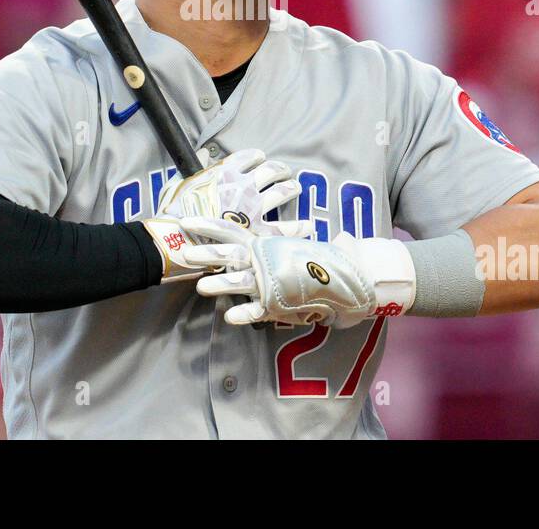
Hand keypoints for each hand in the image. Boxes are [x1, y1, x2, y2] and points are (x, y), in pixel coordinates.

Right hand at [143, 148, 309, 283]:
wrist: (175, 240)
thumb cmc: (173, 214)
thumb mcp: (179, 183)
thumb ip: (196, 169)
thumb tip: (203, 154)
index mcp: (224, 172)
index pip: (248, 156)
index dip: (257, 157)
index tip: (260, 159)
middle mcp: (242, 185)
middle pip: (271, 170)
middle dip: (280, 170)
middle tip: (284, 173)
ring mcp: (252, 207)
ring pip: (283, 191)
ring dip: (291, 188)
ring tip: (295, 188)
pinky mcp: (257, 231)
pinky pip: (285, 227)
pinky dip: (299, 226)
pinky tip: (309, 225)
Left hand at [179, 219, 416, 327]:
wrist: (354, 274)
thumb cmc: (323, 260)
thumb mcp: (295, 246)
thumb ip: (279, 239)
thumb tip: (269, 225)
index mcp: (267, 244)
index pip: (233, 231)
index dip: (208, 226)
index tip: (185, 221)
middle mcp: (267, 260)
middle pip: (231, 256)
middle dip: (206, 254)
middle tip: (184, 254)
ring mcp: (273, 281)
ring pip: (242, 281)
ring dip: (220, 284)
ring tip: (200, 287)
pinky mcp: (282, 303)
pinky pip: (260, 309)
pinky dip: (245, 312)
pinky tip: (229, 316)